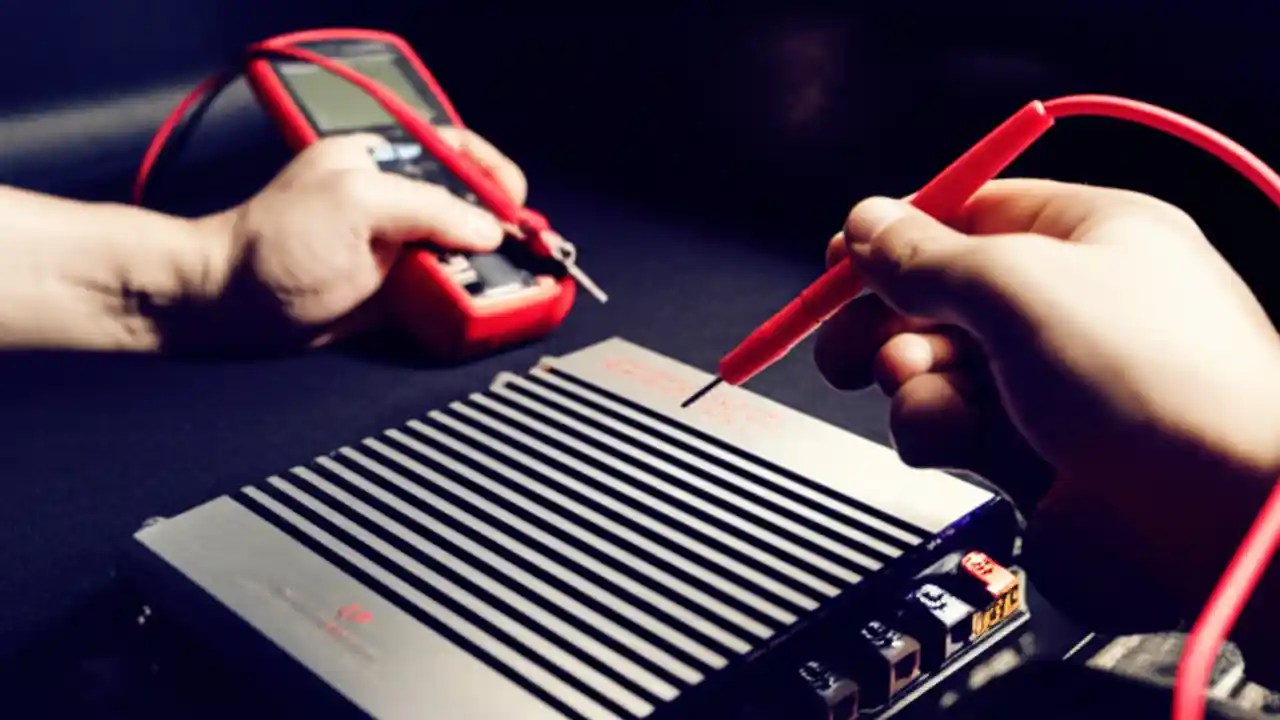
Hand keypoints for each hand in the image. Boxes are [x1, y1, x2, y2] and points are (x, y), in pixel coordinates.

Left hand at [178, 128, 524, 349]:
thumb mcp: (358, 205)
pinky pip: (441, 293)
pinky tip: (475, 309)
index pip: (457, 151)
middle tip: (519, 255)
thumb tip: (489, 230)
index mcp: (383, 161)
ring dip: (482, 272)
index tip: (514, 205)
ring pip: (460, 257)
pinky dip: (462, 303)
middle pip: (468, 209)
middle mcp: (393, 203)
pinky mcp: (391, 293)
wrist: (228, 305)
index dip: (493, 174)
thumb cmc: (278, 242)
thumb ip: (430, 209)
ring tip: (500, 287)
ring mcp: (393, 250)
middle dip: (495, 231)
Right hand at [814, 179, 1279, 630]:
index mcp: (1088, 240)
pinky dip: (935, 427)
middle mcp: (1069, 309)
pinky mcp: (1030, 454)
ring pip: (936, 367)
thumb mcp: (1020, 285)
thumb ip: (926, 257)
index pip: (973, 217)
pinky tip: (950, 432)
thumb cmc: (1156, 380)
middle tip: (847, 338)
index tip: (842, 257)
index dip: (901, 235)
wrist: (1220, 517)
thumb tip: (865, 225)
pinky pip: (952, 427)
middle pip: (940, 296)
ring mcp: (1050, 385)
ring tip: (923, 385)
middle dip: (889, 316)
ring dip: (912, 376)